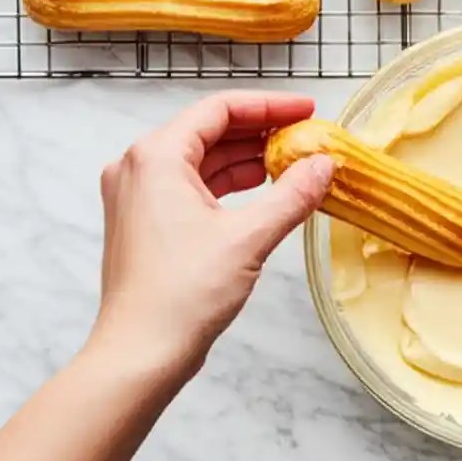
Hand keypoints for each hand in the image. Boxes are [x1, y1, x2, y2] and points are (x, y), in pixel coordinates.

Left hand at [91, 91, 334, 377]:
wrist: (140, 354)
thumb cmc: (181, 295)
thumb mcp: (249, 237)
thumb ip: (292, 193)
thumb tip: (324, 164)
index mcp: (156, 157)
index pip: (220, 109)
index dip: (269, 107)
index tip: (306, 111)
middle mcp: (139, 168)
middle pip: (210, 131)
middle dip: (261, 134)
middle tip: (306, 138)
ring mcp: (138, 196)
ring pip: (202, 160)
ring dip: (247, 161)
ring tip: (294, 166)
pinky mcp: (145, 223)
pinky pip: (192, 187)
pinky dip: (229, 186)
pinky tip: (264, 194)